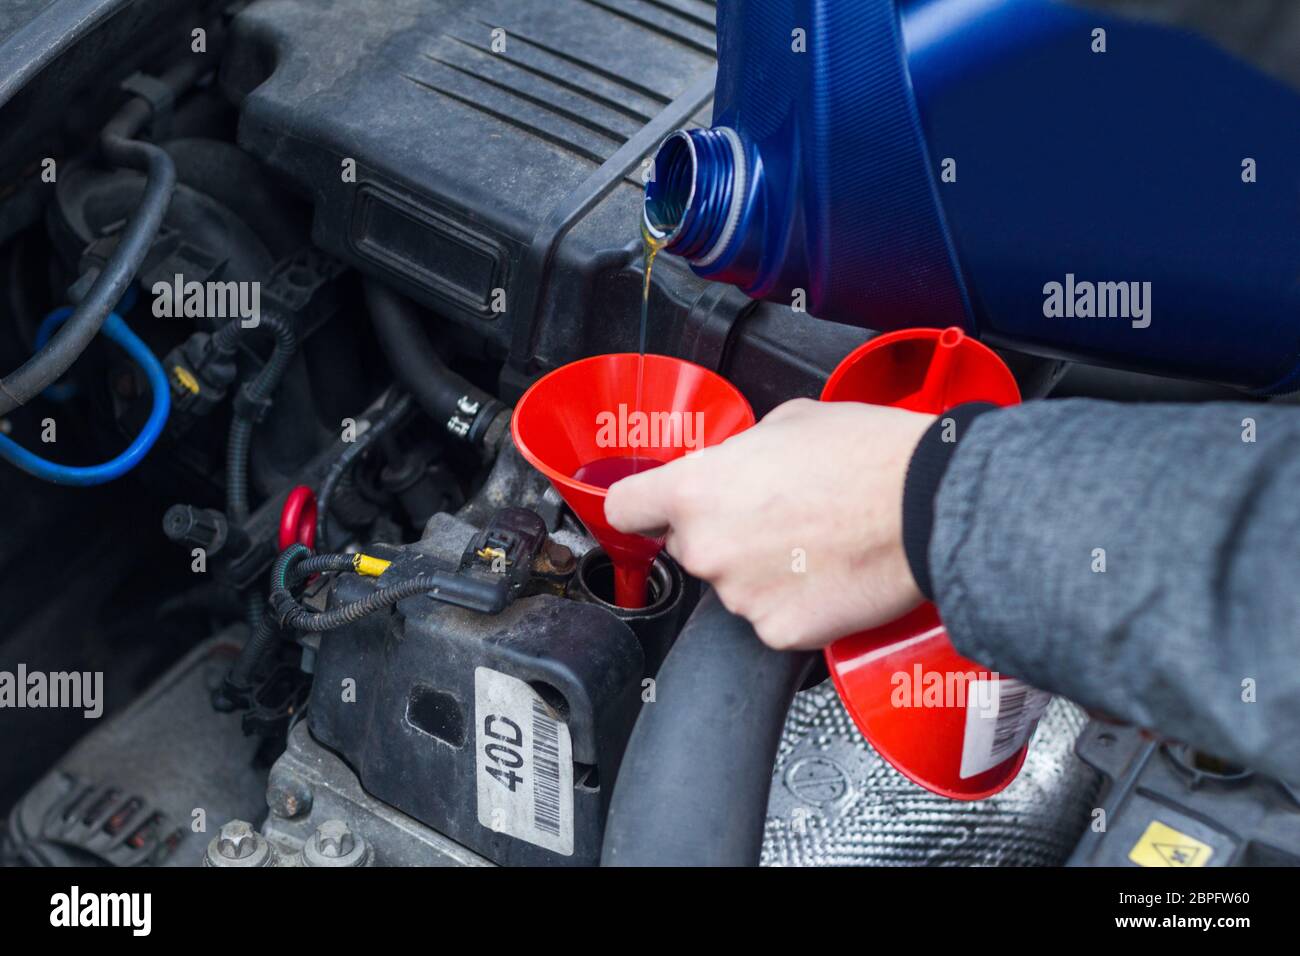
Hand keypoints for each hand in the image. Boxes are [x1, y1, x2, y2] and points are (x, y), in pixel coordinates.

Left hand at [604, 398, 933, 650]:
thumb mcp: (788, 421)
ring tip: (815, 542)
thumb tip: (737, 462)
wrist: (929, 505)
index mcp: (696, 489)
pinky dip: (794, 604)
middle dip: (722, 536)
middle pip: (689, 549)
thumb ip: (740, 450)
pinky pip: (772, 618)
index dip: (642, 509)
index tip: (653, 514)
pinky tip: (828, 574)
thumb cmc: (868, 456)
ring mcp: (740, 597)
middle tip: (776, 518)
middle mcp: (707, 548)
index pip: (624, 509)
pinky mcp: (778, 632)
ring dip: (761, 571)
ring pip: (733, 585)